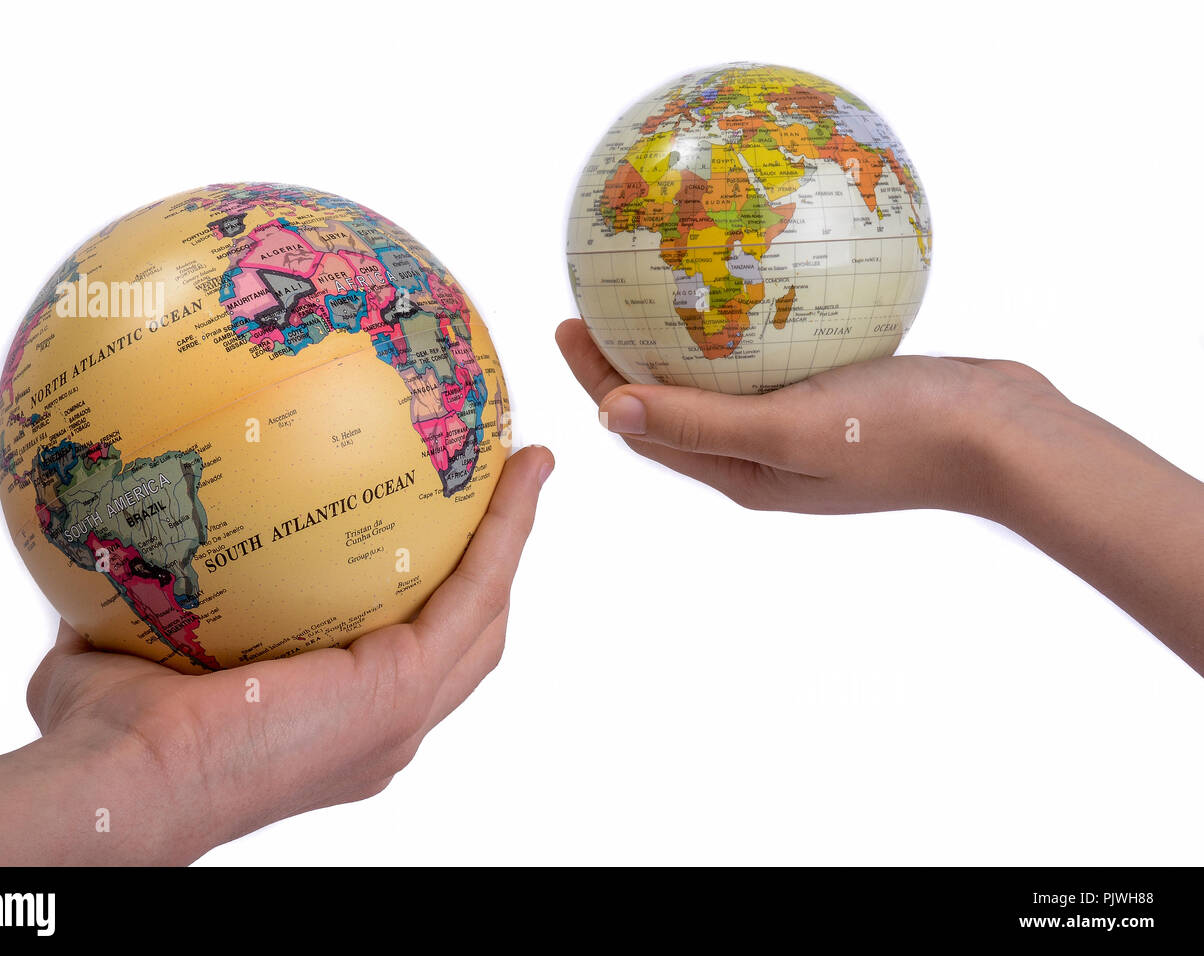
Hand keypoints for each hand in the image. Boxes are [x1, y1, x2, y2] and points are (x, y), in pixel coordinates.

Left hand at [0, 444, 552, 864]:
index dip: (431, 603)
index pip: (406, 657)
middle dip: (493, 566)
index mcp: (334, 728)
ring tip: (527, 470)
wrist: (129, 779)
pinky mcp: (406, 686)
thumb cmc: (113, 744)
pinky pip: (476, 587)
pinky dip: (507, 529)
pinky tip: (522, 471)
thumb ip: (129, 618)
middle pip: (467, 638)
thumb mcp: (118, 661)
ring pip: (485, 612)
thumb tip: (97, 560)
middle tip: (504, 493)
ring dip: (511, 539)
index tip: (434, 540)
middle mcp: (383, 728)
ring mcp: (404, 713)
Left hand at [556, 317, 1060, 518]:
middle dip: (630, 356)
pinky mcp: (840, 397)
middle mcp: (764, 457)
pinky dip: (753, 323)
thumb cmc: (900, 436)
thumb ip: (699, 423)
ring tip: (662, 281)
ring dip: (688, 338)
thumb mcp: (788, 429)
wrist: (1008, 434)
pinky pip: (777, 358)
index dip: (597, 378)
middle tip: (596, 296)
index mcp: (743, 475)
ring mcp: (803, 429)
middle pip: (674, 403)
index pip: (645, 426)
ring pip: (725, 379)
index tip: (566, 321)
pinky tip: (755, 279)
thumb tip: (608, 412)